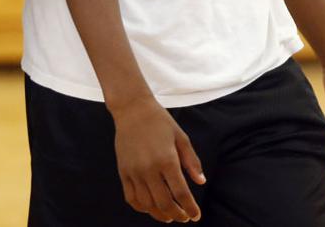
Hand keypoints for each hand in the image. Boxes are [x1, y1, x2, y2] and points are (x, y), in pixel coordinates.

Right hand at [110, 97, 204, 222]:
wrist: (133, 110)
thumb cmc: (160, 122)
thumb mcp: (181, 137)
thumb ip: (192, 161)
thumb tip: (201, 182)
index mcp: (167, 159)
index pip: (181, 192)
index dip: (190, 207)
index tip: (196, 216)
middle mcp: (149, 169)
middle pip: (164, 203)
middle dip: (177, 215)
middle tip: (185, 217)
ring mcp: (134, 172)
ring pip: (147, 204)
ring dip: (160, 214)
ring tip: (169, 216)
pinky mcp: (123, 172)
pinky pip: (131, 198)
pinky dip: (142, 208)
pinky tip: (151, 208)